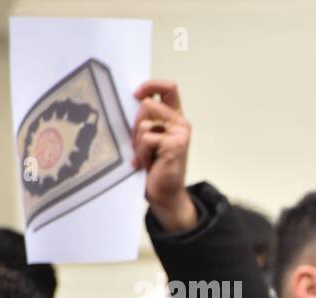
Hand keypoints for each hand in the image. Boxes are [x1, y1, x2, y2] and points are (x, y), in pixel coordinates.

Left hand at [132, 79, 195, 232]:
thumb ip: (146, 118)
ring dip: (138, 143)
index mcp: (175, 118)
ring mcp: (181, 134)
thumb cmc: (154, 166)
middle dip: (135, 125)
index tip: (136, 95)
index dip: (150, 85)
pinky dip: (142, 153)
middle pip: (147, 104)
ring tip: (146, 157)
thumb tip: (133, 100)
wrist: (164, 194)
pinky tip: (149, 164)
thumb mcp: (148, 137)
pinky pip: (147, 139)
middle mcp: (181, 123)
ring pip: (144, 123)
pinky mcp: (176, 145)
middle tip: (139, 145)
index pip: (168, 88)